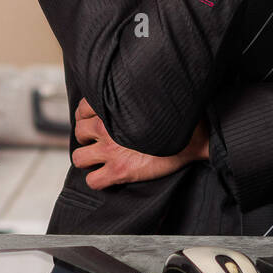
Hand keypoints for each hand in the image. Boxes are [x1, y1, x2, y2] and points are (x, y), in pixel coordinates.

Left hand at [72, 99, 209, 188]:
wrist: (193, 139)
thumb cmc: (176, 117)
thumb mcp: (151, 99)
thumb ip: (133, 98)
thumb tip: (131, 91)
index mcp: (115, 108)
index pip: (83, 108)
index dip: (86, 115)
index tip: (94, 119)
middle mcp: (108, 129)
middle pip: (78, 132)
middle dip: (85, 137)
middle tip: (97, 140)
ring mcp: (111, 152)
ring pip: (79, 158)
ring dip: (87, 158)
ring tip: (98, 158)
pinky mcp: (120, 172)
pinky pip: (93, 181)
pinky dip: (97, 180)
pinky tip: (107, 176)